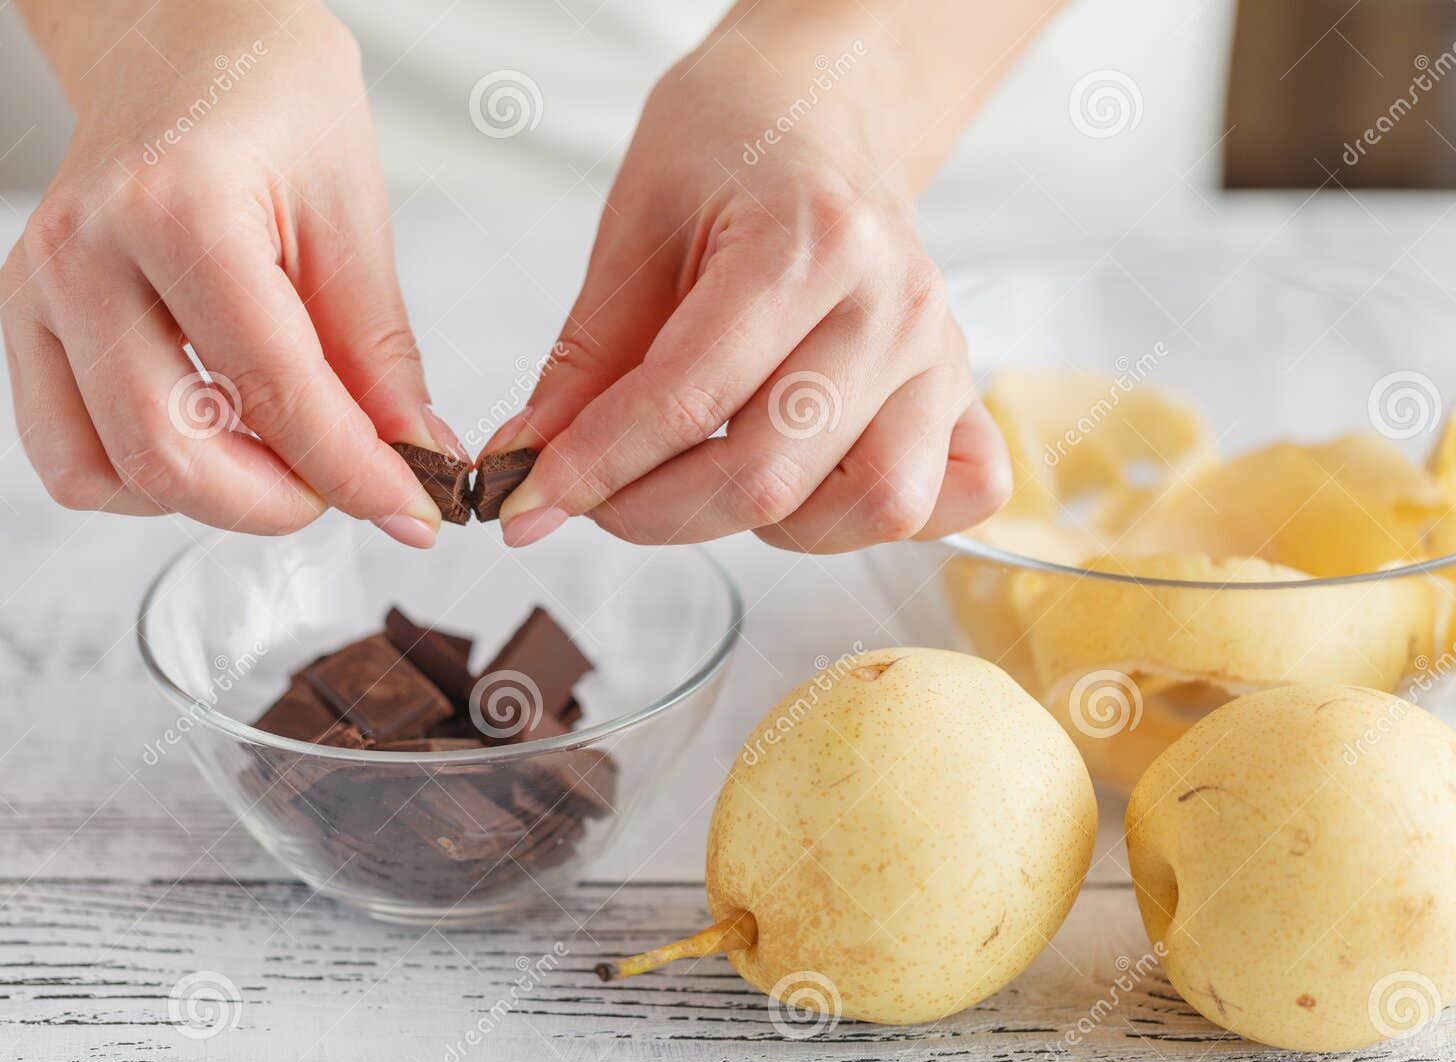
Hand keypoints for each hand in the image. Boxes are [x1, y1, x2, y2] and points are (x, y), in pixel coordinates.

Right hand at [0, 0, 457, 545]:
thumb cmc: (274, 105)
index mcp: (177, 210)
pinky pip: (66, 454)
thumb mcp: (353, 217)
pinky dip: (142, 481)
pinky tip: (212, 444)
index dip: (355, 471)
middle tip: (346, 488)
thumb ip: (380, 356)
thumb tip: (419, 467)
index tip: (413, 512)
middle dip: (278, 502)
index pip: (275, 389)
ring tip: (283, 460)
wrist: (182, 43)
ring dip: (210, 500)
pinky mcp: (22, 316)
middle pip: (170, 453)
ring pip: (107, 471)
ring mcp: (36, 288)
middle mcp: (82, 252)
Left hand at [484, 25, 1009, 552]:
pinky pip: (953, 496)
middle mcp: (895, 305)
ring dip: (763, 524)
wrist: (824, 108)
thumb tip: (529, 461)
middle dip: (653, 510)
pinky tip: (813, 487)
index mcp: (812, 242)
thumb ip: (587, 357)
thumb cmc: (731, 147)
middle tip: (597, 497)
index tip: (531, 501)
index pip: (688, 399)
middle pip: (769, 475)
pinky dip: (879, 519)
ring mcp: (942, 354)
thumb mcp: (636, 227)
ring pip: (867, 508)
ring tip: (706, 476)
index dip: (596, 466)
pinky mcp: (961, 390)